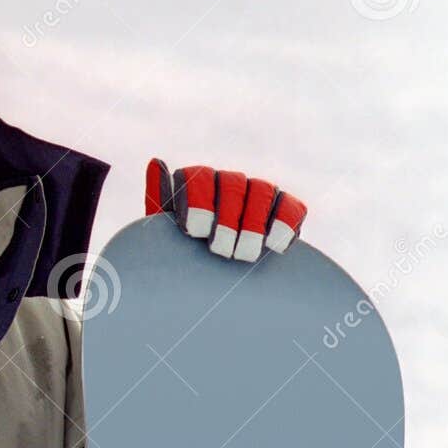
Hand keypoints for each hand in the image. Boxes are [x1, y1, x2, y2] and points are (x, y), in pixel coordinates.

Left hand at [146, 158, 306, 259]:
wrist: (214, 286)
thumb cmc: (183, 259)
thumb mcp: (165, 235)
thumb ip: (162, 201)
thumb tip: (157, 161)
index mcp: (198, 184)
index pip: (199, 177)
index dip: (198, 201)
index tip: (194, 232)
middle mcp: (230, 183)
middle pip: (232, 185)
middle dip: (227, 219)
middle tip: (219, 250)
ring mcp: (260, 193)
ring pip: (262, 191)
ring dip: (253, 224)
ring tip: (243, 254)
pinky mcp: (286, 210)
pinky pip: (290, 207)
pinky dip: (284, 222)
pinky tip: (273, 245)